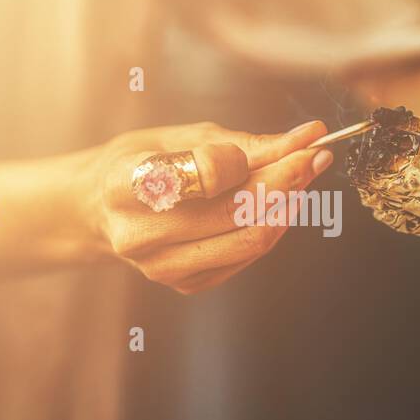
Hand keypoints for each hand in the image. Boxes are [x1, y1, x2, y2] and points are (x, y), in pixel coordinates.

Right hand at [93, 119, 330, 293]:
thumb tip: (310, 135)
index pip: (201, 174)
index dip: (255, 158)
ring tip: (304, 174)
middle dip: (287, 180)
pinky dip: (272, 227)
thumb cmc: (146, 161)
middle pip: (234, 211)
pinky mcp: (184, 284)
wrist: (103, 209)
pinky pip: (247, 256)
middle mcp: (139, 233)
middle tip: (317, 155)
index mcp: (125, 185)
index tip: (297, 141)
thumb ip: (246, 143)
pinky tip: (279, 203)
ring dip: (288, 205)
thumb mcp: (183, 137)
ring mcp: (161, 267)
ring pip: (249, 239)